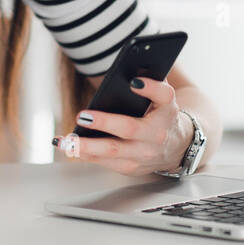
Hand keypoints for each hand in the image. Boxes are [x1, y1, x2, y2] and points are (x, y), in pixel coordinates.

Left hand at [52, 77, 190, 175]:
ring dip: (86, 146)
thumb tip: (130, 77)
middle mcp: (156, 136)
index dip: (149, 88)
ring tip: (66, 140)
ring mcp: (143, 155)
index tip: (134, 82)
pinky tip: (70, 147)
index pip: (162, 96)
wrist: (177, 148)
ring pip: (113, 152)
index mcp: (166, 113)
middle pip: (129, 129)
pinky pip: (106, 163)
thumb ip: (152, 86)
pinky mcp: (131, 167)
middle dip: (104, 123)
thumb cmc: (164, 117)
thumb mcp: (165, 99)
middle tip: (82, 116)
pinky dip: (86, 155)